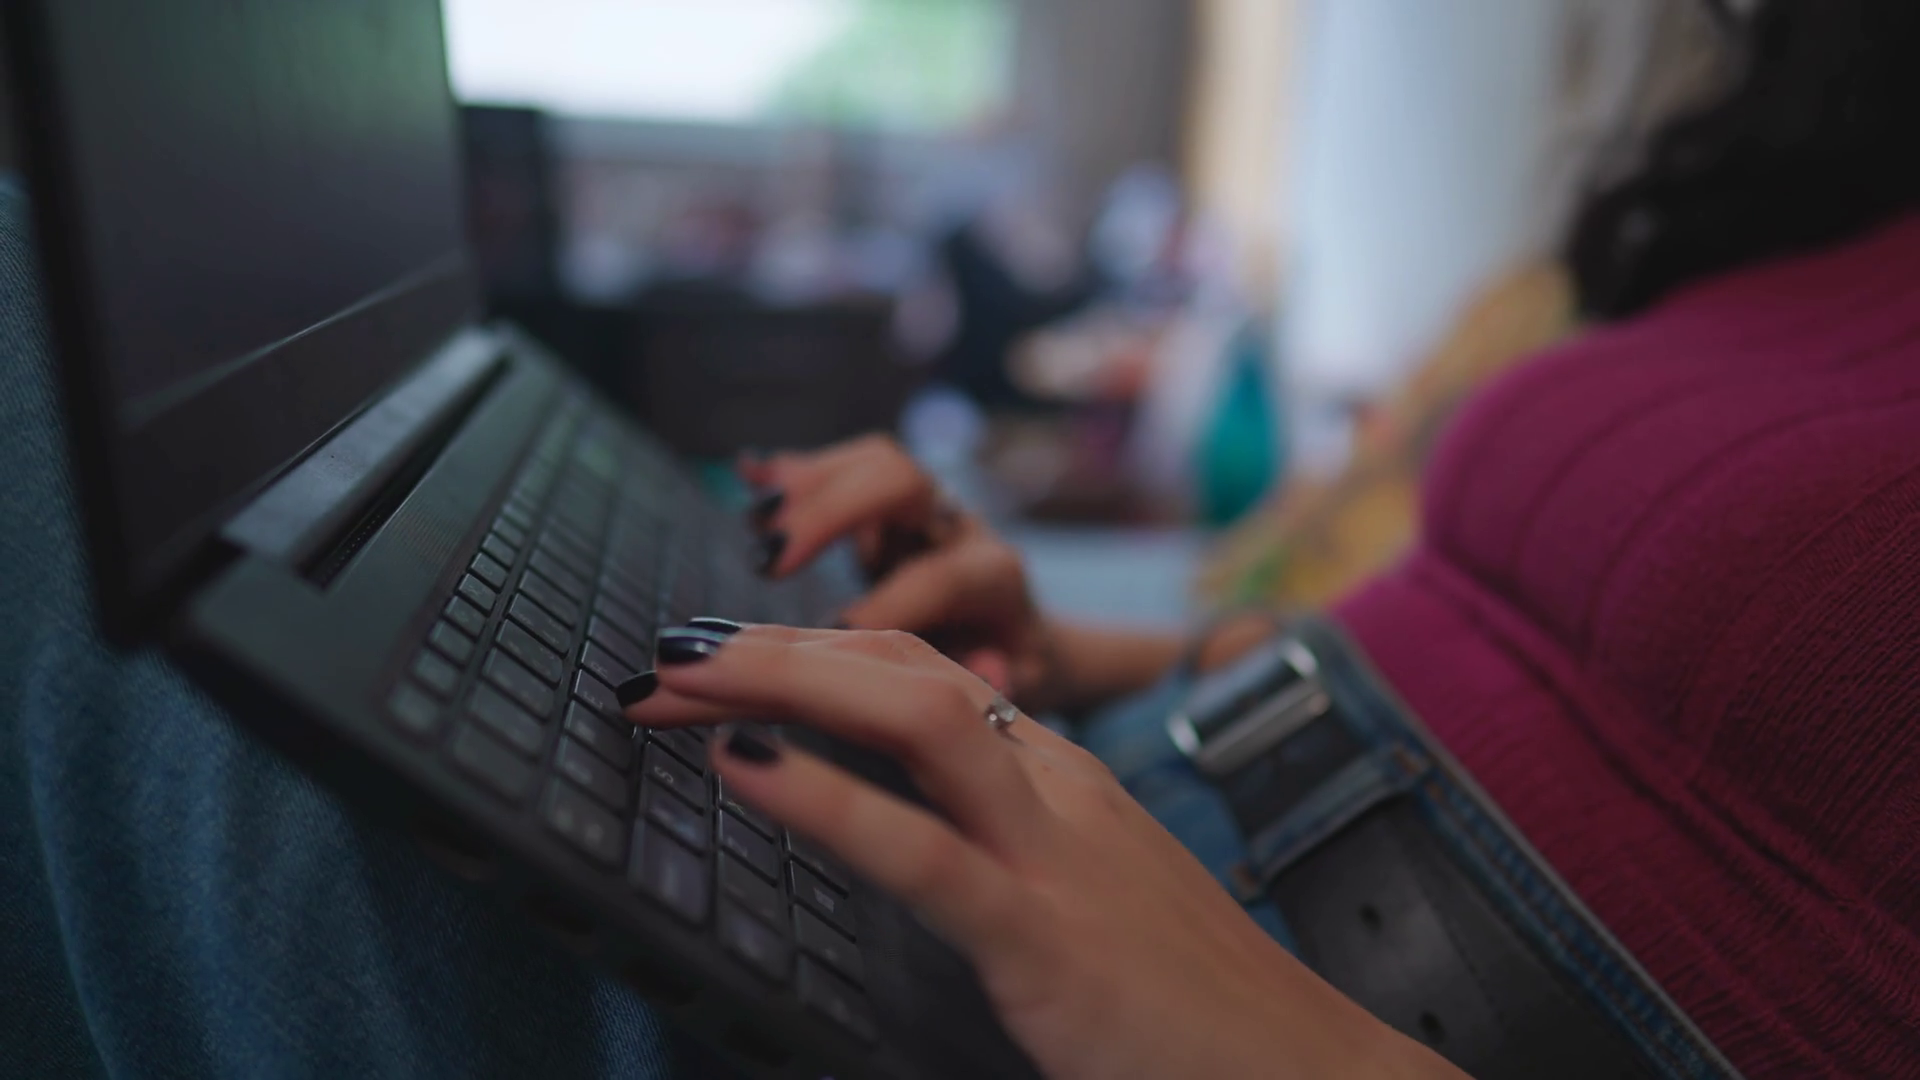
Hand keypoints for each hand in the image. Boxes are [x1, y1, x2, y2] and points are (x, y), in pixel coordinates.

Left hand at [629, 627, 1464, 1079]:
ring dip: (786, 678)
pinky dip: (826, 798)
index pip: (918, 669)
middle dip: (771, 648)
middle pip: (901, 668)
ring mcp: (1052, 852)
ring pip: (916, 716)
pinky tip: (743, 764)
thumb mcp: (1083, 890)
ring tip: (680, 677)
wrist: (1304, 1070)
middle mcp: (1051, 788)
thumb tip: (902, 815)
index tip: (712, 658)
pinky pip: (923, 849)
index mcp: (1055, 778)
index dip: (808, 650)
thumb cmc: (1185, 996)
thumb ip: (1000, 842)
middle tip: (659, 656)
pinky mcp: (1045, 935)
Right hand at [740, 437, 1060, 705]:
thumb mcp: (1021, 691)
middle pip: (902, 482)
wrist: (1024, 641)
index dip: (886, 603)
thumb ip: (1008, 683)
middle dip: (833, 513)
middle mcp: (959, 529)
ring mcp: (924, 510)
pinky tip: (749, 472)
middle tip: (771, 561)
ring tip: (756, 523)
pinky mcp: (889, 507)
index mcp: (994, 576)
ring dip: (809, 485)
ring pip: (873, 462)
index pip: (938, 575)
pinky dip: (795, 471)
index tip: (833, 634)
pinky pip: (845, 468)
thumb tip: (995, 673)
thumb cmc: (1012, 675)